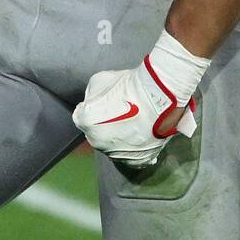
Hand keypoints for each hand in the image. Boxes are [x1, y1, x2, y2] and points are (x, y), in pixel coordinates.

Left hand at [72, 30, 208, 166]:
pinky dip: (134, 148)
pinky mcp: (136, 159)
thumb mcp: (99, 80)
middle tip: (120, 111)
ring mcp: (116, 154)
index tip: (104, 102)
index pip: (82, 116)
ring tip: (134, 123)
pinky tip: (141, 136)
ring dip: (119, 137)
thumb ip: (92, 95)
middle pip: (97, 133)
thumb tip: (94, 102)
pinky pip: (131, 156)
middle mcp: (97, 142)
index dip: (93, 107)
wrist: (156, 97)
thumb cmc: (128, 85)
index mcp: (85, 122)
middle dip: (105, 124)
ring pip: (114, 146)